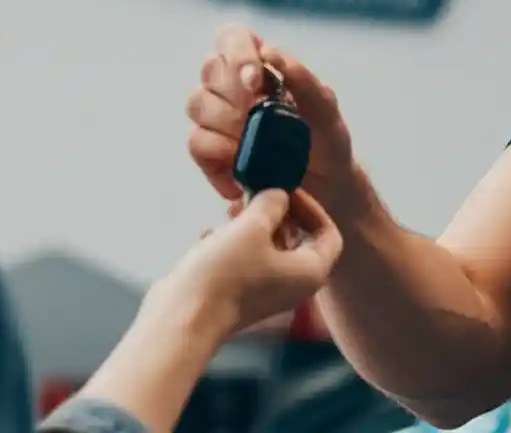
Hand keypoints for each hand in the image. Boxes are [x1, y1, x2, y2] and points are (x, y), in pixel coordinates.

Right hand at [146, 189, 342, 345]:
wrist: (182, 320)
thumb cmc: (226, 274)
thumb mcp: (253, 226)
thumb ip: (272, 202)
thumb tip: (278, 195)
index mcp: (312, 271)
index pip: (328, 232)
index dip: (310, 206)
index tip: (285, 191)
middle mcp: (295, 285)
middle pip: (297, 238)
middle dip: (275, 213)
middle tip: (255, 195)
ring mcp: (267, 292)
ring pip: (268, 247)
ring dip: (250, 225)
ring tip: (230, 211)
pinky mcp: (240, 295)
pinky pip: (245, 260)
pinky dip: (231, 244)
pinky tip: (209, 235)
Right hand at [186, 24, 359, 214]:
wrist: (323, 185)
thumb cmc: (325, 138)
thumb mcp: (326, 109)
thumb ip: (303, 79)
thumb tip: (271, 52)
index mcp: (260, 62)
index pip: (232, 37)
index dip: (237, 54)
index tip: (254, 81)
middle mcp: (231, 83)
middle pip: (210, 70)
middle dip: (236, 97)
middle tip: (259, 119)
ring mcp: (215, 114)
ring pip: (197, 104)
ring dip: (227, 126)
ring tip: (256, 145)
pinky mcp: (208, 147)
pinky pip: (197, 143)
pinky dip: (219, 159)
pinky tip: (242, 171)